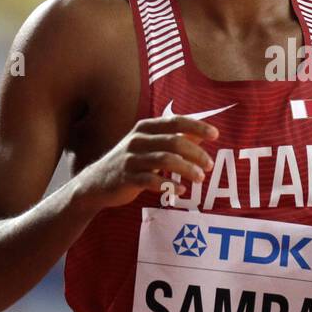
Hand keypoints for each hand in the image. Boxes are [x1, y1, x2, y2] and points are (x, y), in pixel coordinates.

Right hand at [75, 115, 217, 210]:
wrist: (96, 183)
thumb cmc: (130, 162)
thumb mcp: (151, 146)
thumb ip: (174, 139)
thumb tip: (201, 135)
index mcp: (145, 127)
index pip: (175, 121)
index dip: (197, 126)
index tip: (215, 134)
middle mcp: (138, 139)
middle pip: (173, 141)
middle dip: (195, 153)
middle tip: (209, 165)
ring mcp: (131, 158)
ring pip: (165, 160)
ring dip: (186, 169)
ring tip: (200, 178)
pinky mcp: (126, 177)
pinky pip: (151, 180)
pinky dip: (168, 185)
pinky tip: (180, 190)